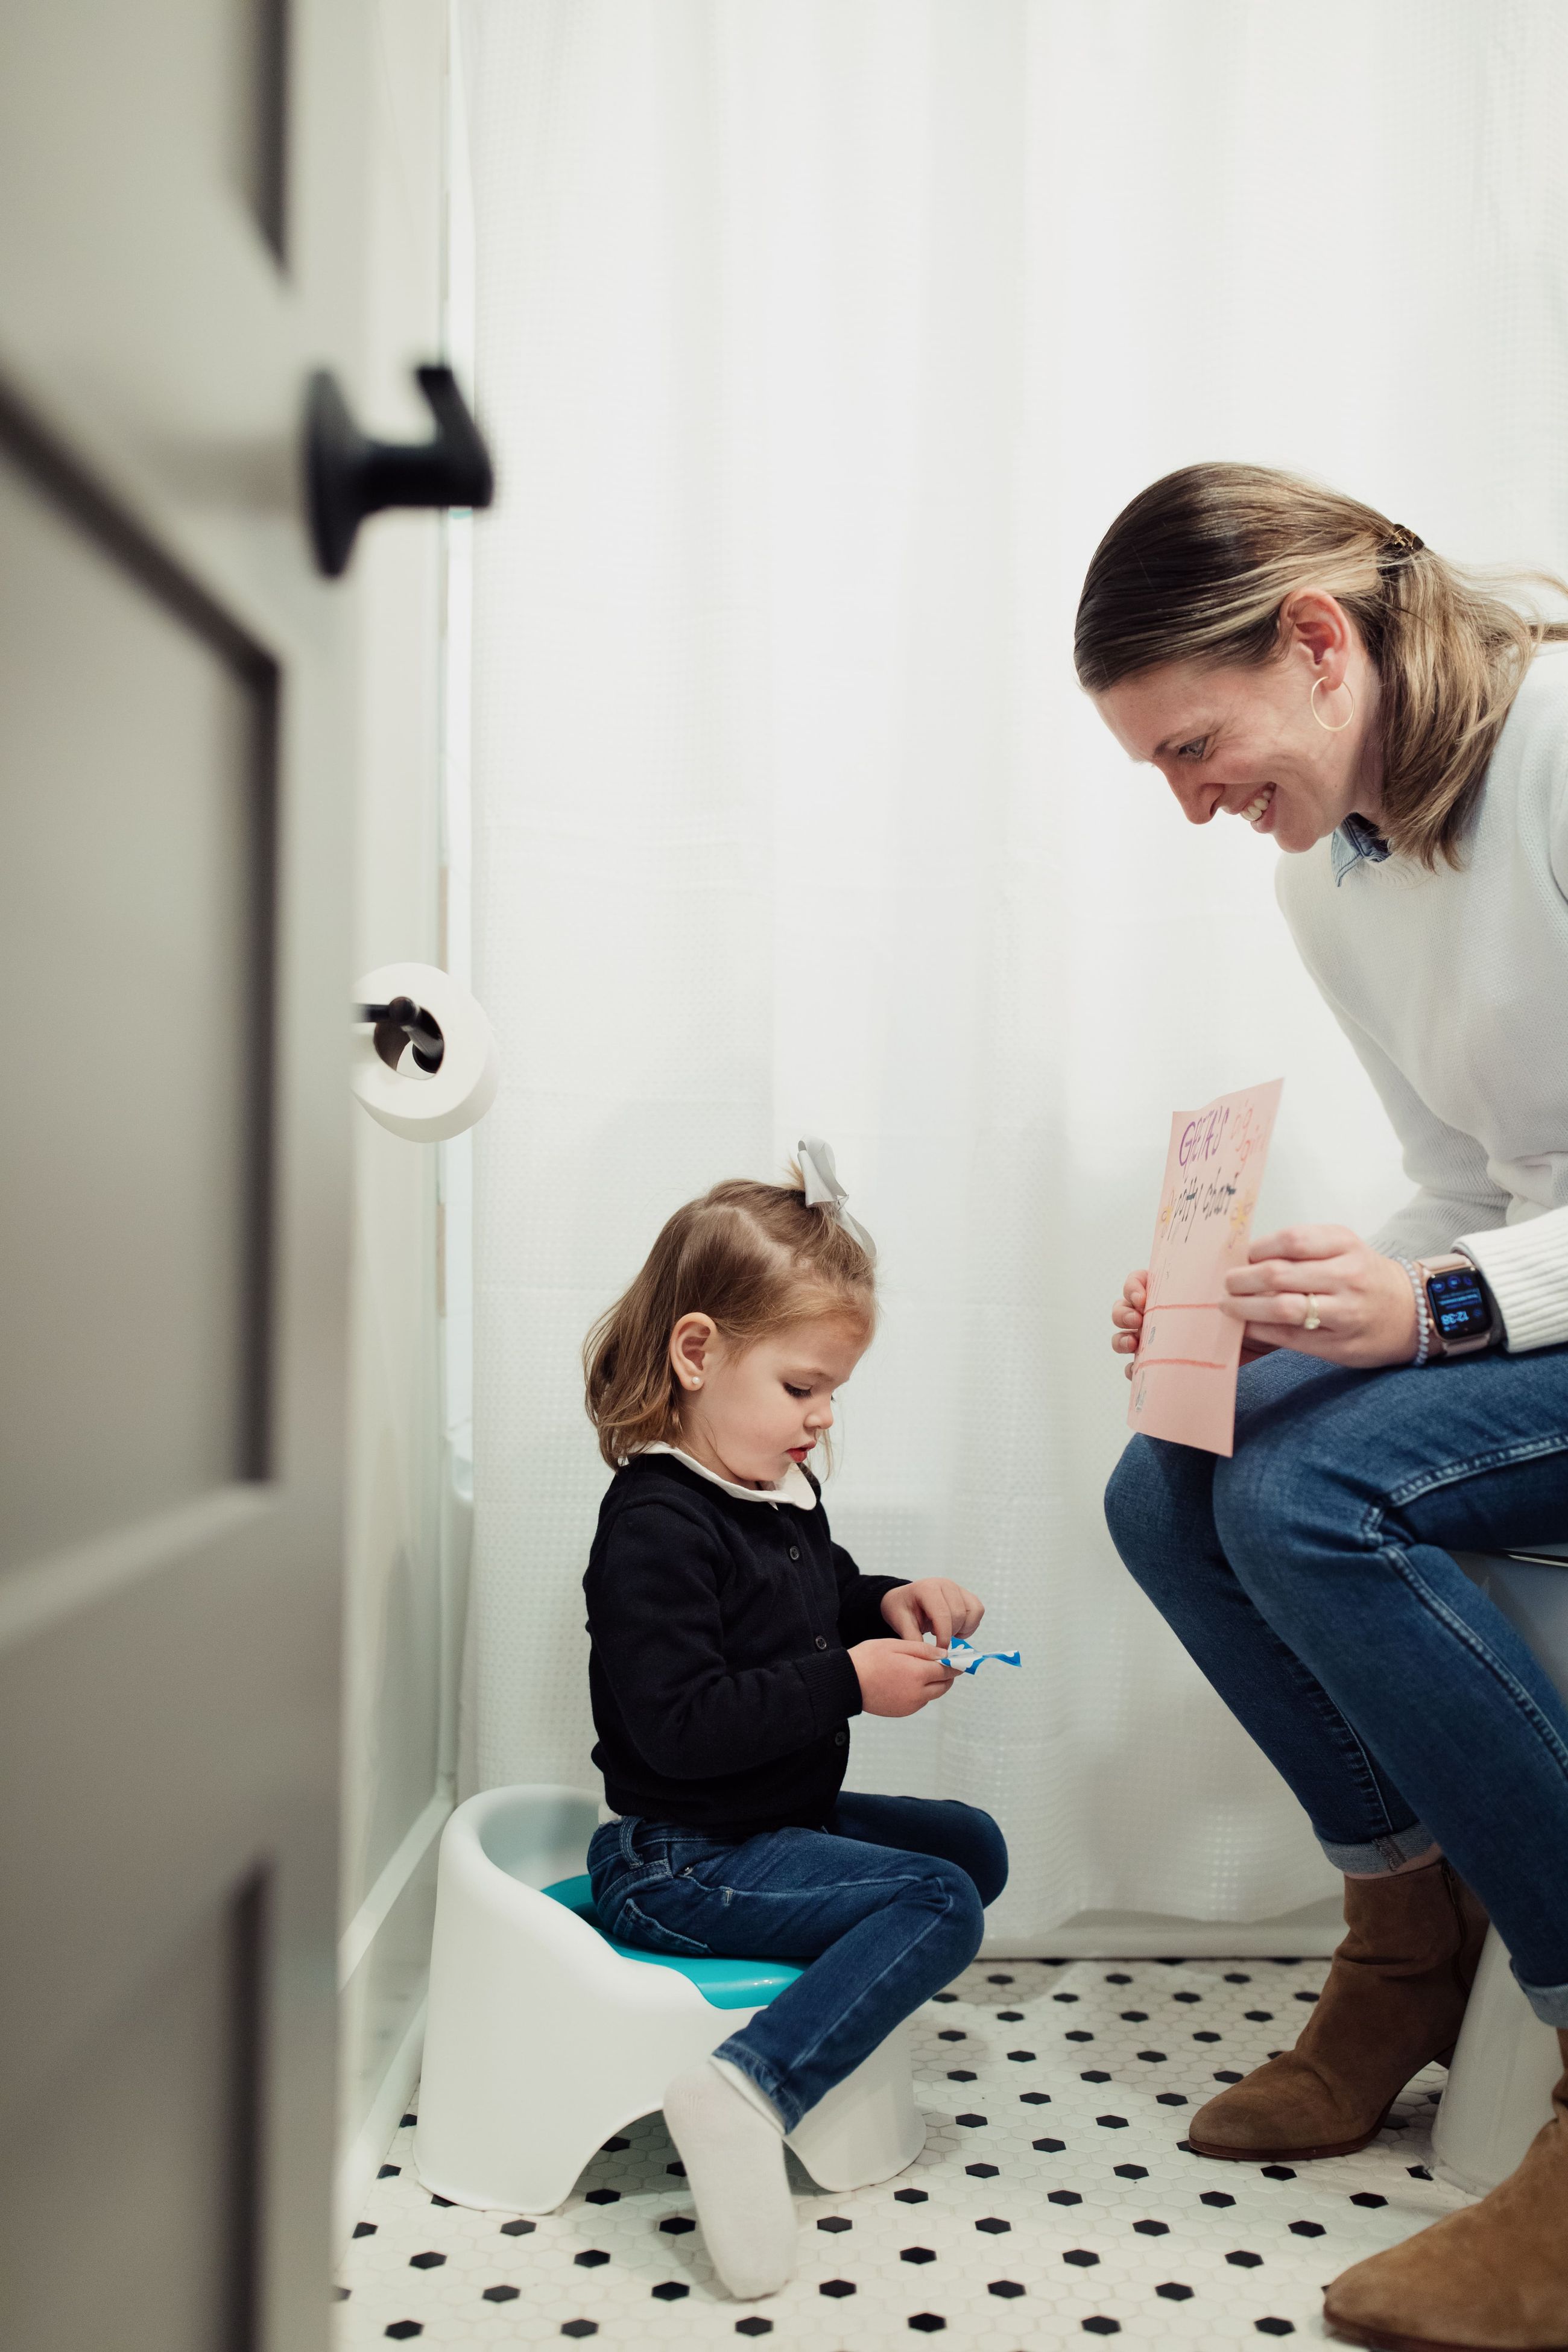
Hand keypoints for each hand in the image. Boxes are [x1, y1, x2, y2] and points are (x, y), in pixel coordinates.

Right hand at [850, 1638, 955, 1716]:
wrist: (846, 1682)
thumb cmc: (868, 1659)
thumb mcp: (896, 1645)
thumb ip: (924, 1650)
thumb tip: (945, 1655)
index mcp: (918, 1674)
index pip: (947, 1671)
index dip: (957, 1664)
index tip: (963, 1660)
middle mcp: (918, 1694)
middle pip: (944, 1686)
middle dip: (947, 1675)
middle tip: (943, 1664)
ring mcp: (910, 1705)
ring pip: (933, 1695)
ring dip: (934, 1684)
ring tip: (922, 1670)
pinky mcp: (902, 1712)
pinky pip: (920, 1702)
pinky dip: (921, 1693)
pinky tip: (909, 1681)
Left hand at [880, 1577, 983, 1648]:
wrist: (905, 1600)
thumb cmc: (902, 1609)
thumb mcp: (901, 1624)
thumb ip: (915, 1640)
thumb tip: (931, 1659)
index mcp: (927, 1589)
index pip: (942, 1614)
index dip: (944, 1637)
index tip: (939, 1651)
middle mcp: (945, 1584)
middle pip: (959, 1615)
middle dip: (951, 1634)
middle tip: (938, 1640)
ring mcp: (958, 1588)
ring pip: (973, 1612)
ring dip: (963, 1628)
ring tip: (947, 1632)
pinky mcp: (966, 1595)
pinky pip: (978, 1611)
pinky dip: (970, 1624)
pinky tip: (956, 1629)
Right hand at [1113, 1263, 1274, 1377]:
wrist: (1261, 1336)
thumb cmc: (1245, 1304)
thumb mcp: (1235, 1281)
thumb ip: (1223, 1266)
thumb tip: (1224, 1251)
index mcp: (1169, 1289)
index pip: (1137, 1281)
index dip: (1132, 1288)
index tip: (1143, 1298)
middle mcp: (1159, 1312)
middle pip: (1123, 1308)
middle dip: (1122, 1313)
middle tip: (1138, 1319)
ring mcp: (1158, 1338)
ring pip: (1123, 1336)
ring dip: (1121, 1339)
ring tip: (1134, 1343)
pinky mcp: (1164, 1362)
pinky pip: (1136, 1367)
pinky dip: (1132, 1368)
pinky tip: (1138, 1367)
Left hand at [1221, 1224, 1418, 1367]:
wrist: (1413, 1312)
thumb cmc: (1365, 1277)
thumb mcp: (1344, 1248)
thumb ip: (1303, 1249)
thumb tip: (1246, 1258)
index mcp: (1345, 1244)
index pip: (1292, 1240)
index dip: (1258, 1249)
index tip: (1243, 1257)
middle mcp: (1347, 1276)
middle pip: (1280, 1275)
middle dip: (1242, 1280)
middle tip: (1227, 1283)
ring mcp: (1344, 1313)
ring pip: (1283, 1308)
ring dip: (1245, 1308)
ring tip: (1229, 1305)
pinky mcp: (1339, 1345)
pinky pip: (1289, 1337)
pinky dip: (1260, 1331)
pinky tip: (1246, 1326)